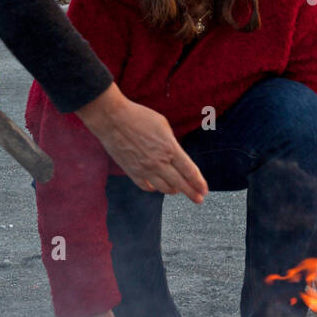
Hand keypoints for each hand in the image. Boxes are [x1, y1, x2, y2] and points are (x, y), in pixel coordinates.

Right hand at [76, 84, 208, 203]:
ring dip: (173, 190)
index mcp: (170, 149)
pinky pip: (146, 186)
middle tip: (199, 199)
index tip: (204, 190)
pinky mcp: (131, 171)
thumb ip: (172, 144)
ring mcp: (144, 169)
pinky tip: (157, 187)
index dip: (199, 183)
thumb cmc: (139, 117)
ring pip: (164, 188)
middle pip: (180, 184)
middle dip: (192, 193)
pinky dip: (154, 189)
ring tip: (178, 190)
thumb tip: (176, 156)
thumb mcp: (163, 126)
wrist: (112, 119)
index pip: (190, 171)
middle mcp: (159, 162)